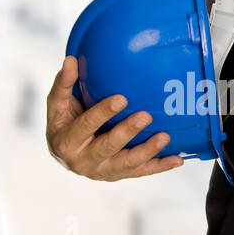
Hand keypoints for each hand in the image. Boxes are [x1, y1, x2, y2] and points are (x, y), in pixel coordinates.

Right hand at [45, 55, 184, 181]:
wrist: (63, 153)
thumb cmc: (61, 123)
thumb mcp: (56, 104)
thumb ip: (64, 83)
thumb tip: (71, 59)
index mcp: (66, 141)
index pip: (85, 126)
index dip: (102, 113)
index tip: (121, 99)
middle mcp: (83, 161)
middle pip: (108, 147)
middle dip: (127, 132)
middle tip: (146, 116)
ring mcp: (101, 171)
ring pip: (126, 164)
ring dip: (147, 151)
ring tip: (164, 137)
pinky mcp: (116, 175)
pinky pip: (139, 172)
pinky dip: (158, 166)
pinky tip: (176, 160)